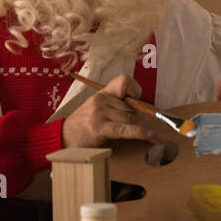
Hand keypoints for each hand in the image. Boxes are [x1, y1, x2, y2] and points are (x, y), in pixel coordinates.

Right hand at [61, 75, 179, 147]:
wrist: (63, 139)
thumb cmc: (83, 128)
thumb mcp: (98, 112)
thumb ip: (117, 109)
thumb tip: (145, 114)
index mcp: (101, 94)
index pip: (124, 81)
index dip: (135, 90)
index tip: (138, 101)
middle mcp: (101, 100)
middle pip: (132, 106)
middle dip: (144, 119)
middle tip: (155, 130)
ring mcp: (100, 113)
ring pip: (132, 118)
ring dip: (145, 129)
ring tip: (156, 137)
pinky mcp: (100, 127)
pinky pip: (127, 129)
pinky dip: (143, 133)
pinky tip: (154, 137)